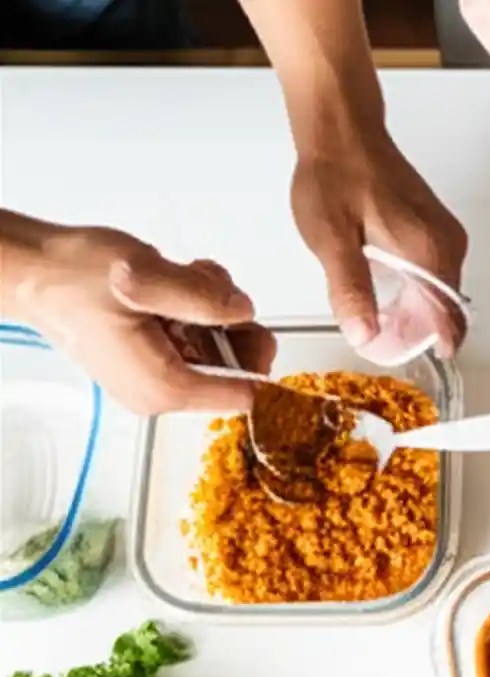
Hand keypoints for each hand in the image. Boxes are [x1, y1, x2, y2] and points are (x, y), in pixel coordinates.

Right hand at [3, 219, 273, 414]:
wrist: (34, 272)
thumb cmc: (74, 277)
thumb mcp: (144, 278)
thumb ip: (201, 297)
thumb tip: (243, 311)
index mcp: (166, 387)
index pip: (247, 394)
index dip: (258, 356)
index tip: (248, 320)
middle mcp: (164, 393)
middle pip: (239, 368)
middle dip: (234, 322)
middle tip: (208, 287)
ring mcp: (160, 376)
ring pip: (223, 346)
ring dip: (215, 308)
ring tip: (184, 278)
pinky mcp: (156, 358)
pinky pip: (199, 337)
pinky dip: (198, 308)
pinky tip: (175, 284)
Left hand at [291, 133, 469, 357]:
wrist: (342, 130)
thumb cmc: (335, 178)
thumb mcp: (331, 239)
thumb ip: (350, 290)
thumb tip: (365, 338)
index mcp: (430, 252)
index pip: (448, 320)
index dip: (422, 345)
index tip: (390, 352)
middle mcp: (449, 246)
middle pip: (445, 310)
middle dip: (413, 331)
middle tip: (369, 335)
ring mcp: (447, 236)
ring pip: (439, 294)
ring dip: (411, 311)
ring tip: (371, 312)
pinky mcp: (437, 228)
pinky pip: (434, 275)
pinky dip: (412, 290)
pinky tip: (380, 286)